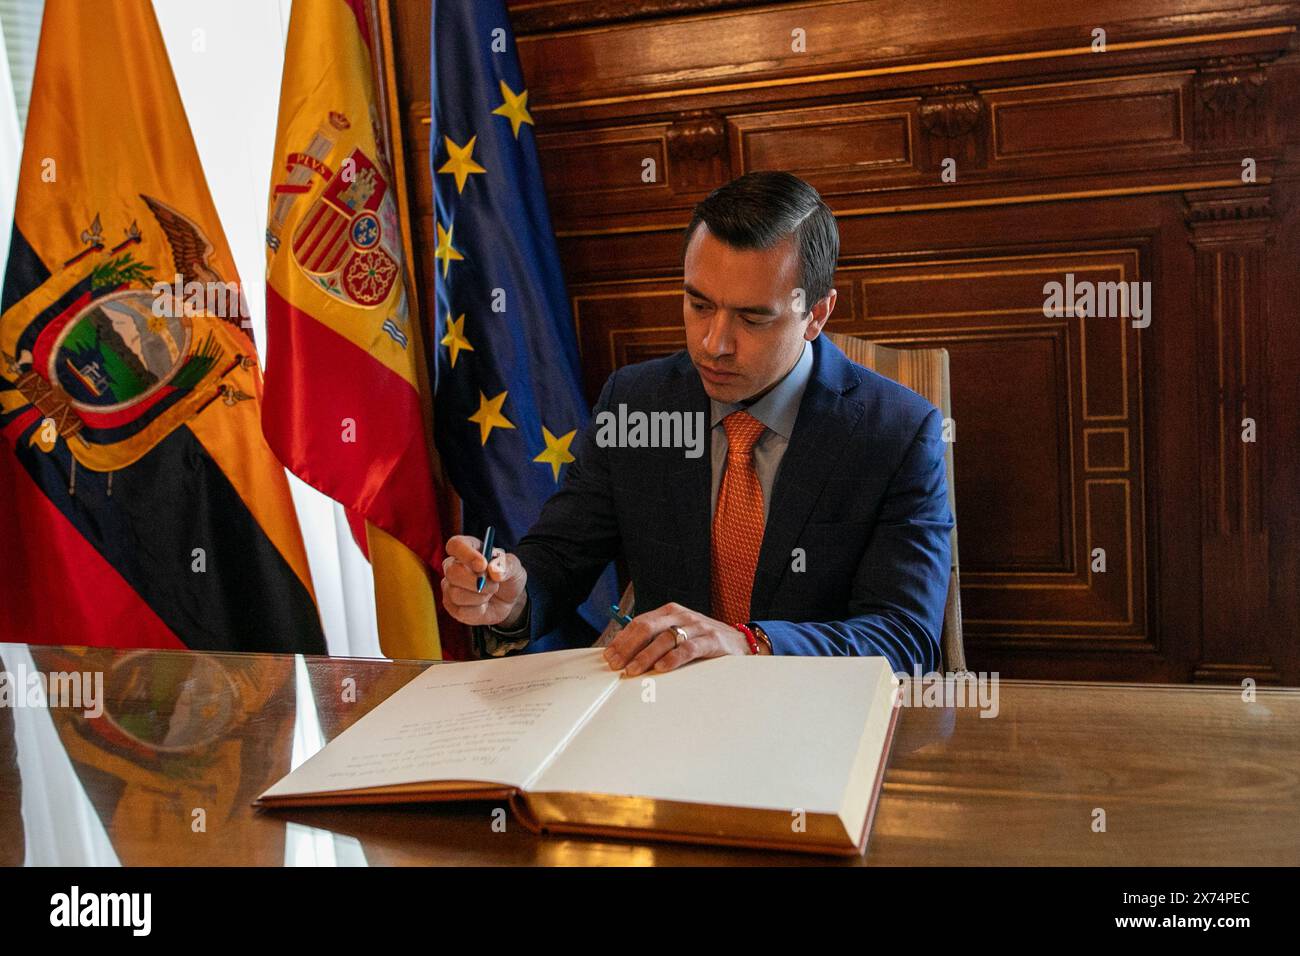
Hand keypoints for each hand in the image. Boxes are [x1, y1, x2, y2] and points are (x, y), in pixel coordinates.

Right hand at [440, 535, 527, 627]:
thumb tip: (494, 571)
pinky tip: (483, 605)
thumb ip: (507, 566)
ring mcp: (449, 586)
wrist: (508, 599)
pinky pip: (461, 611)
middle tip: (494, 585)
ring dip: (481, 596)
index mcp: (467, 548)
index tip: (482, 565)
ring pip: (456, 594)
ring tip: (491, 592)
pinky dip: (478, 610)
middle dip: (476, 581)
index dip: (467, 554)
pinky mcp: (451, 606)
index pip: (455, 545)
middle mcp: (453, 565)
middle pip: (452, 572)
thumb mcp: (515, 567)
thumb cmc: (507, 576)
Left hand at [603, 602, 758, 675]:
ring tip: (633, 670)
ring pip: (665, 639)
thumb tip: (626, 657)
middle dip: (628, 647)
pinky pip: (688, 648)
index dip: (622, 640)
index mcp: (669, 612)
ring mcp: (697, 626)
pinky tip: (661, 668)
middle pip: (647, 627)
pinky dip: (673, 659)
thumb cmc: (704, 641)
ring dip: (645, 656)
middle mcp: (681, 616)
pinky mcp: (712, 640)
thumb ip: (656, 640)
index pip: (639, 623)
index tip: (609, 656)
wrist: (741, 642)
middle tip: (617, 664)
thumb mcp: (679, 634)